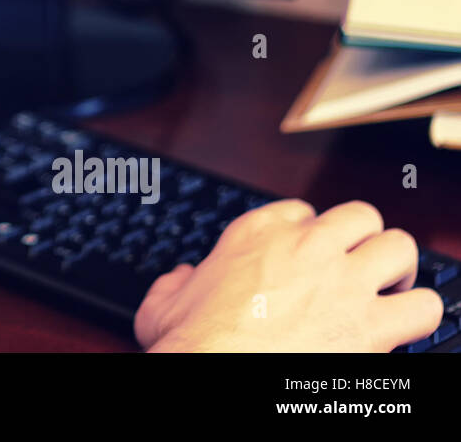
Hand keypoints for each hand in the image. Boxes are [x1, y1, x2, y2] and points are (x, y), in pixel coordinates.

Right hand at [135, 199, 443, 351]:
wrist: (213, 374)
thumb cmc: (189, 345)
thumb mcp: (162, 305)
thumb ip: (174, 283)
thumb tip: (181, 278)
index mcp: (253, 234)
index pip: (301, 211)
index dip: (308, 234)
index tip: (307, 257)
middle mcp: (304, 247)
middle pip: (359, 215)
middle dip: (363, 239)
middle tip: (359, 265)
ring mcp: (342, 282)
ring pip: (400, 247)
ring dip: (397, 269)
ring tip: (390, 290)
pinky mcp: (371, 325)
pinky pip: (424, 306)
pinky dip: (419, 315)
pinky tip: (403, 328)